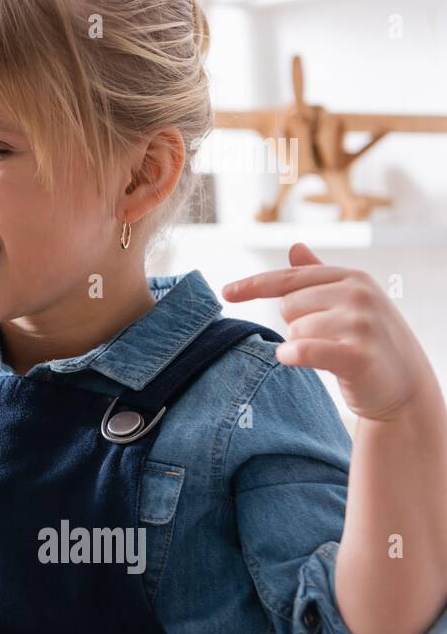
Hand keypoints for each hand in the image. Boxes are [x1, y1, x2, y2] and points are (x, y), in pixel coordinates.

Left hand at [222, 242, 436, 421]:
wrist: (406, 387)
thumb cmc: (370, 342)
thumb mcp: (348, 303)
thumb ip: (318, 276)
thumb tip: (294, 246)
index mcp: (351, 278)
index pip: (289, 278)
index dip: (254, 285)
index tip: (226, 292)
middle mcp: (358, 294)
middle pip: (287, 306)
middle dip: (296, 326)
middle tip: (328, 340)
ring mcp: (360, 323)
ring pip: (294, 331)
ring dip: (303, 346)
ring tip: (333, 353)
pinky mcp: (358, 354)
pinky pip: (303, 349)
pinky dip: (292, 355)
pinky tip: (297, 359)